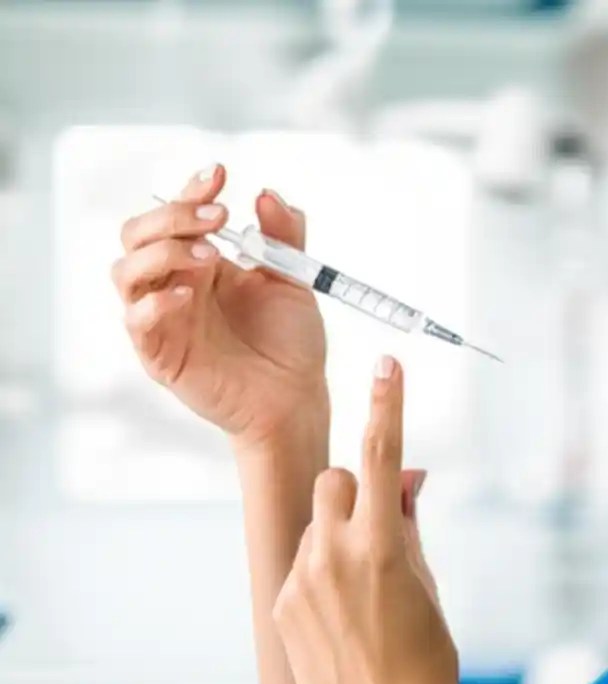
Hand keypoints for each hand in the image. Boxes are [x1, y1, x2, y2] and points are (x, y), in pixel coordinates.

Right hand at [113, 165, 327, 444]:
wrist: (296, 398)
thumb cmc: (291, 343)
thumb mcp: (294, 280)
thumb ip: (283, 236)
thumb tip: (267, 193)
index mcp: (203, 262)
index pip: (177, 216)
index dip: (191, 191)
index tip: (219, 175)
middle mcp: (176, 284)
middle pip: (138, 234)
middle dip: (173, 216)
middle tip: (218, 218)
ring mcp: (164, 318)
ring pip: (126, 271)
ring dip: (164, 253)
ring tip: (210, 256)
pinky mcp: (160, 354)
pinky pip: (137, 321)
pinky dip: (156, 302)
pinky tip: (189, 296)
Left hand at [274, 356, 459, 683]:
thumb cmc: (423, 655)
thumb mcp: (427, 583)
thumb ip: (409, 521)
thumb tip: (409, 473)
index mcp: (382, 547)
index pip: (382, 457)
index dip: (387, 405)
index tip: (387, 364)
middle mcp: (334, 557)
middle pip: (334, 479)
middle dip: (356, 489)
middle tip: (380, 528)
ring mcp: (302, 583)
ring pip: (316, 521)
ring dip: (339, 533)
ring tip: (363, 587)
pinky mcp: (281, 606)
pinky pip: (302, 561)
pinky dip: (323, 571)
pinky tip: (344, 613)